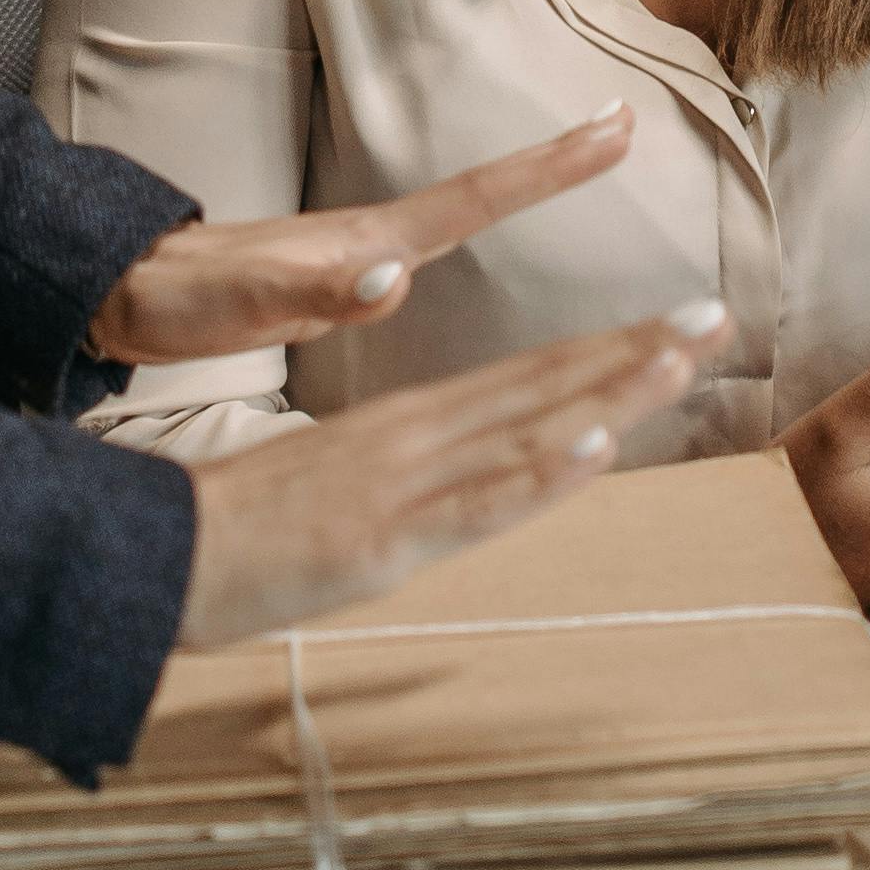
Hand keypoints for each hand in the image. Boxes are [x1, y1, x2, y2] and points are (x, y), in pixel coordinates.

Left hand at [91, 106, 636, 372]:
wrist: (122, 293)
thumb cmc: (180, 303)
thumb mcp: (242, 303)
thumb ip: (313, 291)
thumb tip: (393, 275)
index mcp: (365, 244)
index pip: (476, 200)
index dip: (547, 169)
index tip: (613, 127)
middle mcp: (372, 239)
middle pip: (485, 194)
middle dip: (557, 161)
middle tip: (624, 122)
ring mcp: (356, 254)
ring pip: (465, 214)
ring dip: (529, 186)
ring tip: (585, 157)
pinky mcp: (339, 276)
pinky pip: (435, 244)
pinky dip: (483, 221)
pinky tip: (492, 224)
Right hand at [178, 298, 727, 650]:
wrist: (155, 553)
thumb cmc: (236, 531)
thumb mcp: (335, 490)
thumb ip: (400, 478)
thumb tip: (458, 477)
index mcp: (403, 425)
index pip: (524, 379)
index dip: (605, 351)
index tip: (675, 324)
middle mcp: (414, 438)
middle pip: (542, 388)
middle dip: (633, 355)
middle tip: (714, 316)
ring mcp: (403, 484)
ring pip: (527, 430)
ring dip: (610, 393)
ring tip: (681, 356)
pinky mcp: (384, 536)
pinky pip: (475, 503)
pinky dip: (537, 474)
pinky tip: (593, 447)